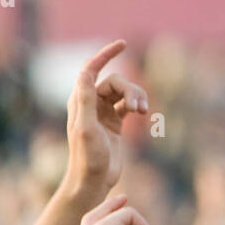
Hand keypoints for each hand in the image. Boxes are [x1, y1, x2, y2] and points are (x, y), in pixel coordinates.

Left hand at [64, 40, 147, 196]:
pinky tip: (144, 115)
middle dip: (131, 90)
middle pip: (116, 82)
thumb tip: (86, 73)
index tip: (123, 44)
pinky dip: (140, 105)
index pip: (91, 69)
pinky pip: (131, 104)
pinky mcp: (116, 122)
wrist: (93, 181)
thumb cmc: (88, 157)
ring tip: (143, 113)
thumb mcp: (87, 128)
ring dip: (138, 97)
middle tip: (139, 109)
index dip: (105, 54)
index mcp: (80, 101)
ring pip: (125, 92)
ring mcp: (104, 112)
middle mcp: (91, 104)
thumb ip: (86, 100)